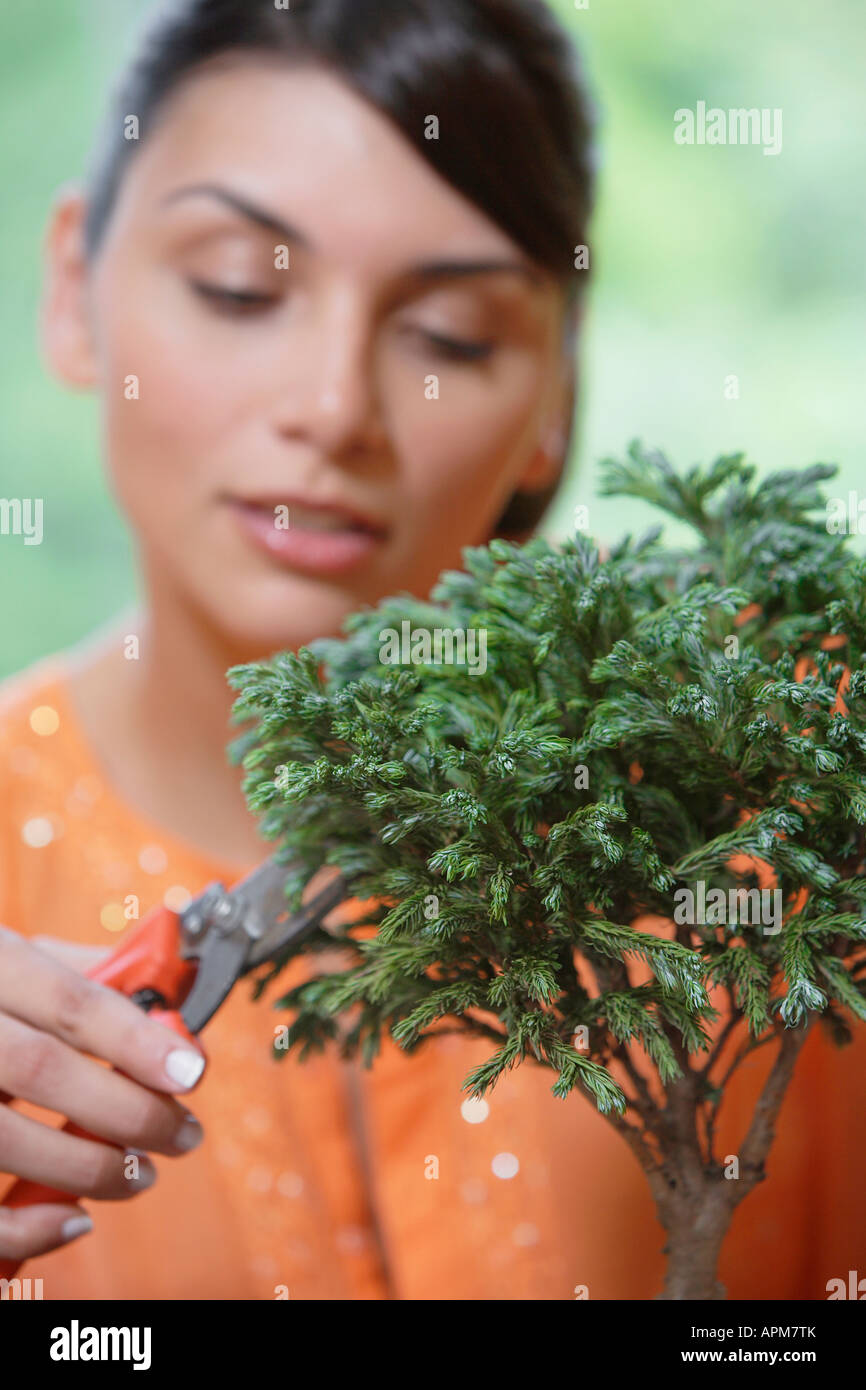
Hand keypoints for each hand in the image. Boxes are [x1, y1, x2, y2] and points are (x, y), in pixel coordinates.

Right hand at [0, 926, 204, 1262]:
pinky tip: (74, 1218)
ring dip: (88, 1168)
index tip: (192, 1072)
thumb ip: (89, 972)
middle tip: (185, 1133)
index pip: (69, 1002)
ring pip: (5, 1139)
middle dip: (127, 1109)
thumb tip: (174, 996)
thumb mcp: (20, 959)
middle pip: (40, 1069)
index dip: (135, 1041)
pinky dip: (24, 1226)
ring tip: (142, 1174)